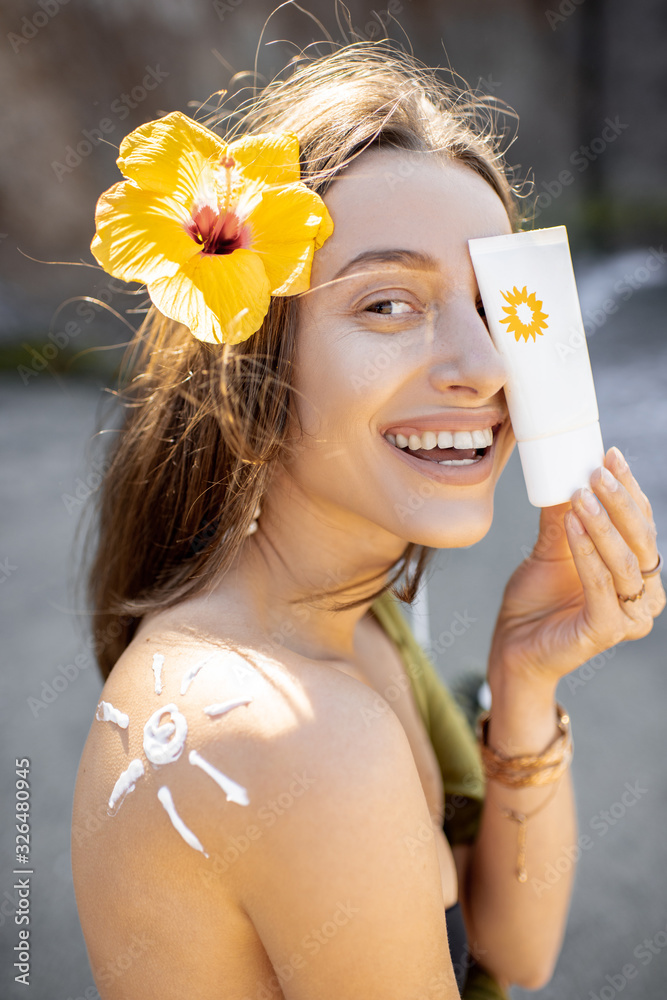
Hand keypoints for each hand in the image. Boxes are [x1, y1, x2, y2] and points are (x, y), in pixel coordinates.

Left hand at [488, 446, 664, 690]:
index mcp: (639, 572)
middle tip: (596, 471)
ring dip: (603, 524)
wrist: (513, 644)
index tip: (610, 455)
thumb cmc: (537, 598)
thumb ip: (563, 517)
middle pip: (641, 539)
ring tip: (580, 494)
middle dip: (619, 501)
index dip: (629, 488)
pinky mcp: (606, 631)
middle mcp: (644, 595)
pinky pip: (602, 586)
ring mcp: (629, 617)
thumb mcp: (551, 548)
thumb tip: (564, 470)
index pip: (642, 523)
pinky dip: (587, 553)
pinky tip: (572, 526)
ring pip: (625, 562)